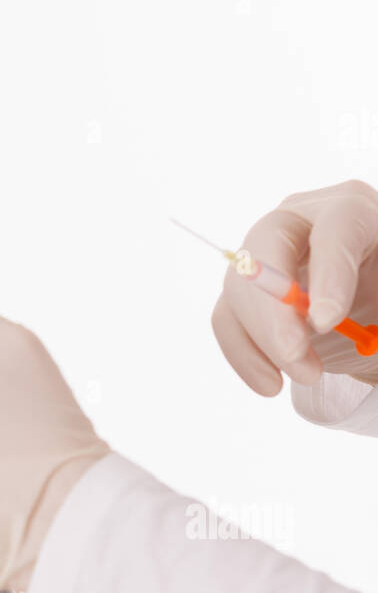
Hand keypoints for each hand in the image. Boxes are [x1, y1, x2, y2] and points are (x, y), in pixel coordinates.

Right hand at [211, 180, 377, 394]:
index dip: (329, 272)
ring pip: (240, 286)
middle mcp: (301, 220)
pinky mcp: (246, 290)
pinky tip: (271, 382)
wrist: (370, 314)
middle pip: (268, 247)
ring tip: (307, 373)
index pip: (336, 225)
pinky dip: (244, 354)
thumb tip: (327, 315)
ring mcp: (267, 253)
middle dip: (274, 308)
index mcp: (352, 211)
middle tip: (294, 355)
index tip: (326, 321)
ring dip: (263, 339)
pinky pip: (228, 317)